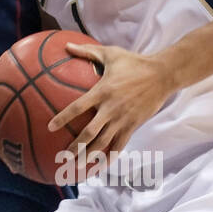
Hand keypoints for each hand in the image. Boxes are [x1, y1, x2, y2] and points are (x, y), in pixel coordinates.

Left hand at [47, 41, 173, 162]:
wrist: (162, 74)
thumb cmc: (134, 62)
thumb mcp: (111, 53)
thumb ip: (87, 51)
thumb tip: (66, 45)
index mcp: (102, 91)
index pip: (78, 107)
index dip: (63, 118)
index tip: (50, 127)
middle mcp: (111, 109)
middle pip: (89, 133)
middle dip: (75, 147)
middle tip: (63, 157)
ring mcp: (123, 119)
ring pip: (103, 143)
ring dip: (89, 156)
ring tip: (77, 166)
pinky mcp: (133, 126)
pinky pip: (120, 145)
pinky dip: (110, 157)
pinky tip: (101, 166)